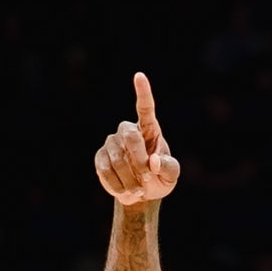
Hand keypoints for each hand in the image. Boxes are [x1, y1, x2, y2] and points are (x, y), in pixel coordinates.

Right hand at [95, 72, 179, 206]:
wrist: (140, 194)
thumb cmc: (158, 178)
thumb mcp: (171, 175)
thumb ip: (168, 167)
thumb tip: (153, 161)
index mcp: (149, 129)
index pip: (145, 107)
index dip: (143, 92)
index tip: (139, 76)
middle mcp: (128, 131)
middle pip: (130, 137)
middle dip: (139, 161)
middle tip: (147, 179)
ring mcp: (112, 142)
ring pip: (118, 159)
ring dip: (130, 180)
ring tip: (138, 191)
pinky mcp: (100, 157)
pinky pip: (106, 171)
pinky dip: (117, 186)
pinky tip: (126, 192)